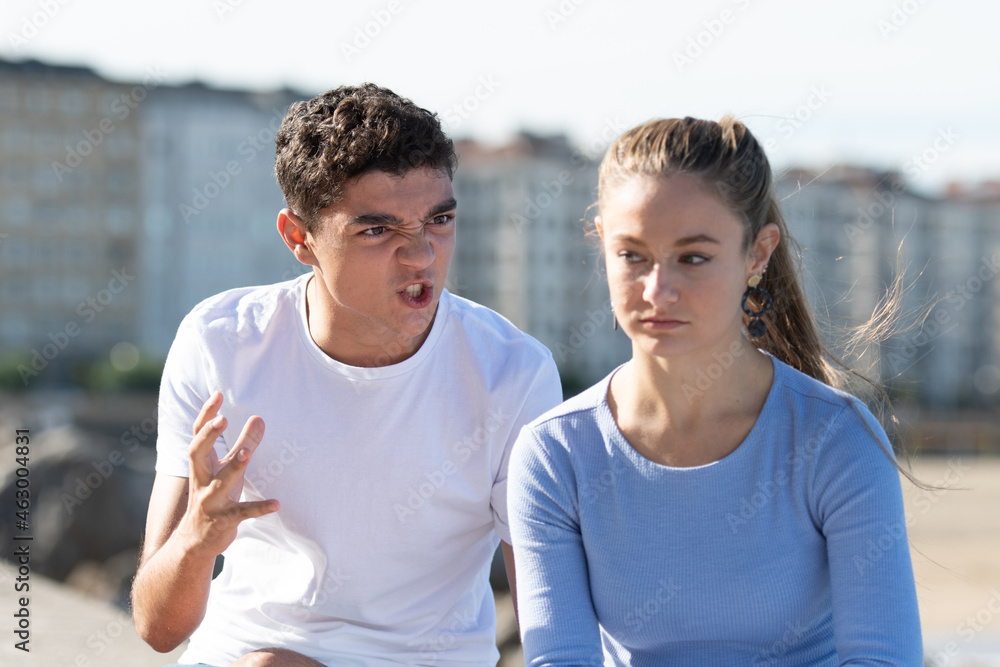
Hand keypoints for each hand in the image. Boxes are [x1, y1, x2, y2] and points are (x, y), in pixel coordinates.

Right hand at [178, 391, 279, 557]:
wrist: (194, 542)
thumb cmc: (213, 497)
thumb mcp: (226, 470)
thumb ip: (244, 444)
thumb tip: (259, 418)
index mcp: (201, 465)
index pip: (197, 435)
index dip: (205, 415)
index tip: (217, 395)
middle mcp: (201, 481)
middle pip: (196, 453)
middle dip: (208, 436)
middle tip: (223, 419)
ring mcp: (210, 502)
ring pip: (219, 483)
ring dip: (233, 467)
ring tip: (247, 453)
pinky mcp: (223, 521)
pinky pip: (242, 513)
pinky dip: (259, 508)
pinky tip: (277, 504)